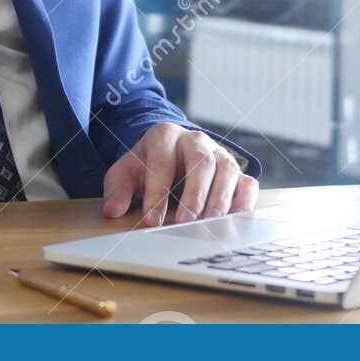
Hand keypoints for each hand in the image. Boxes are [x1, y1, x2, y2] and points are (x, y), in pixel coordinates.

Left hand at [102, 123, 257, 226]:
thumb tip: (112, 210)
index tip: (151, 220)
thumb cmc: (146, 165)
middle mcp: (196, 140)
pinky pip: (247, 183)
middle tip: (185, 222)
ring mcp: (219, 153)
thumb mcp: (125, 172)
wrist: (169, 153)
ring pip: (227, 170)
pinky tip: (234, 220)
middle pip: (202, 161)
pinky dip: (244, 202)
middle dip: (194, 193)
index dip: (156, 191)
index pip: (162, 161)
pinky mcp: (236, 171)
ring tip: (208, 225)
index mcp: (165, 135)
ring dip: (220, 199)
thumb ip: (117, 189)